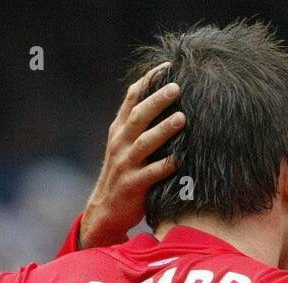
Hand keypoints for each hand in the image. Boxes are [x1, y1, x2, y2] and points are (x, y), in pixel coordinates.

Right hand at [79, 63, 184, 246]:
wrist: (105, 210)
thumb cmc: (123, 173)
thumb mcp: (123, 145)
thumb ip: (136, 123)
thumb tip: (158, 95)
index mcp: (118, 131)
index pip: (131, 99)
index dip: (147, 82)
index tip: (166, 67)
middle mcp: (120, 144)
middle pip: (138, 117)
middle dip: (157, 100)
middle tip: (176, 87)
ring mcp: (125, 165)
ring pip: (144, 143)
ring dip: (163, 130)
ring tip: (182, 118)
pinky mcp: (132, 186)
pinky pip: (151, 174)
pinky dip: (165, 166)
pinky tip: (181, 160)